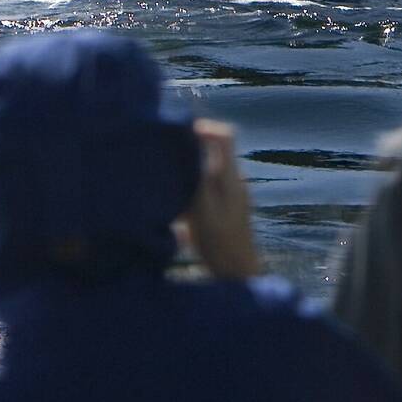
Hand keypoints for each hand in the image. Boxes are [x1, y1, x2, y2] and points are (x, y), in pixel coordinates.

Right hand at [180, 120, 261, 280]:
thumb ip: (196, 177)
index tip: (178, 132)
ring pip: (208, 171)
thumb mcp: (201, 209)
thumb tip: (189, 149)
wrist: (237, 274)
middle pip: (214, 151)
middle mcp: (235, 181)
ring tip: (168, 184)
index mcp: (231, 176)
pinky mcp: (227, 209)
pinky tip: (178, 210)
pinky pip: (208, 189)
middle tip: (165, 158)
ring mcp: (233, 195)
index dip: (203, 128)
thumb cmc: (219, 242)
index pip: (225, 135)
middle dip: (190, 150)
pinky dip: (192, 191)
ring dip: (189, 172)